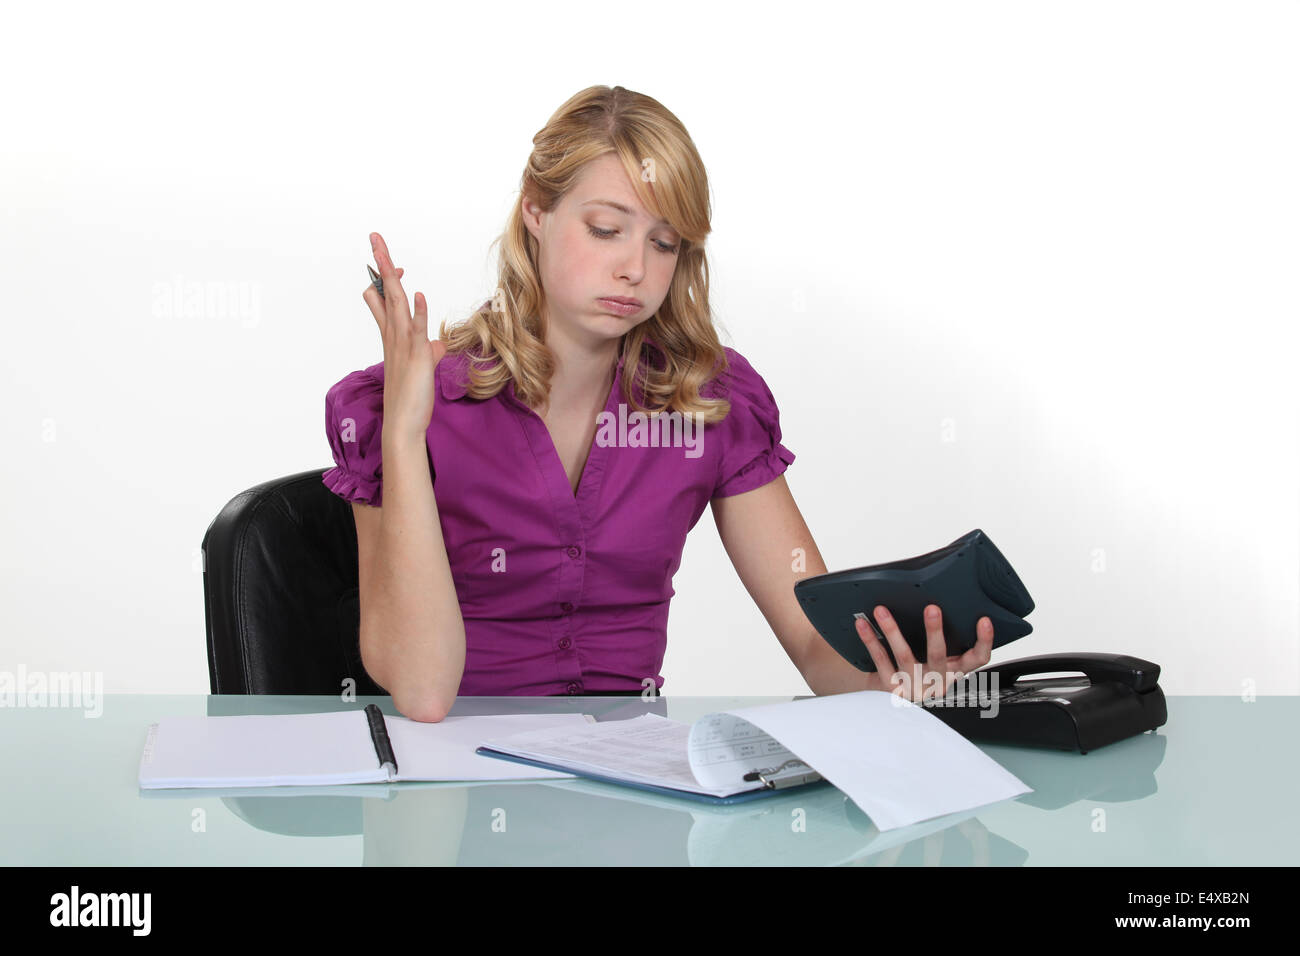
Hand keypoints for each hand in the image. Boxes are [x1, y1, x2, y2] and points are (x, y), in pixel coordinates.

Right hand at [363, 232, 446, 444]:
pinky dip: (416, 312)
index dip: (386, 280)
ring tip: (385, 254)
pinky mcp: (416, 358)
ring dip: (392, 278)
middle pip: (386, 293)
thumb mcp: (424, 368)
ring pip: (396, 305)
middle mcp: (394, 337)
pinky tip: (416, 295)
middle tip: (375, 238)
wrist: (404, 424)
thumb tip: (437, 343)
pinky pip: (415, 330)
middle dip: (381, 265)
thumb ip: (429, 351)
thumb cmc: (412, 398)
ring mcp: (403, 346)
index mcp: (394, 338)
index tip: (389, 264)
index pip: (385, 301)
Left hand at [854, 604, 993, 701]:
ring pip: (905, 656)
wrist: (891, 701)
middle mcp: (937, 680)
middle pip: (938, 655)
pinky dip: (870, 640)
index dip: (984, 641)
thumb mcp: (936, 662)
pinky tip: (862, 624)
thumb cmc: (918, 672)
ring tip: (882, 609)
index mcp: (954, 671)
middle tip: (932, 608)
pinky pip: (880, 660)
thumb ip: (943, 642)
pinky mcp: (891, 688)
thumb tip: (934, 601)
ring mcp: (914, 686)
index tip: (984, 620)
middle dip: (935, 631)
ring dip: (892, 630)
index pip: (977, 658)